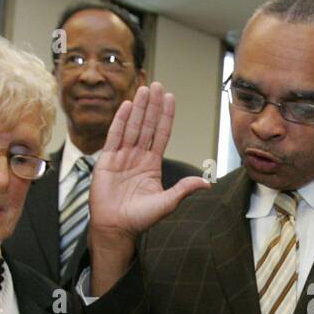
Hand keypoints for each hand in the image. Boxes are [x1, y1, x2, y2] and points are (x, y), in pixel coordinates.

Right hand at [88, 82, 209, 292]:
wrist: (116, 228)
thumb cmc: (139, 218)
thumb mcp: (167, 203)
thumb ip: (183, 190)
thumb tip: (206, 183)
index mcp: (152, 164)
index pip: (160, 135)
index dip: (165, 117)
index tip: (170, 99)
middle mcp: (137, 157)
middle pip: (147, 126)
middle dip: (153, 106)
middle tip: (157, 85)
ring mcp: (122, 157)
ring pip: (132, 127)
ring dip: (138, 108)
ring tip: (144, 89)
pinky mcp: (107, 161)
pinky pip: (115, 137)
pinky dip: (120, 121)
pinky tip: (126, 106)